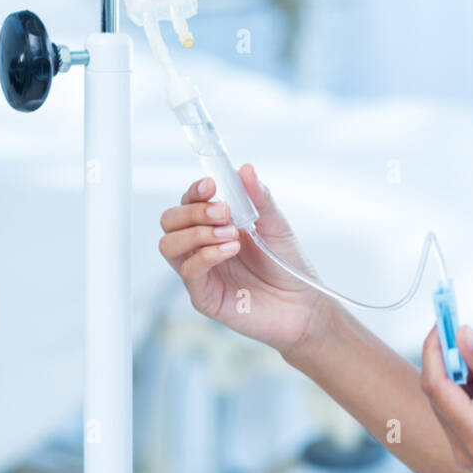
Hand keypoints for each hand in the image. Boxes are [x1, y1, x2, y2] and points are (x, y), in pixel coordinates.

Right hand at [158, 164, 332, 356]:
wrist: (303, 303)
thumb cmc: (287, 264)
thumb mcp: (276, 225)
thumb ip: (259, 198)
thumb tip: (245, 169)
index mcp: (215, 226)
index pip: (187, 203)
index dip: (194, 191)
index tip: (211, 185)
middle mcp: (201, 247)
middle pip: (169, 221)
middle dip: (193, 211)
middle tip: (224, 212)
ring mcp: (200, 272)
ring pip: (169, 245)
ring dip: (196, 232)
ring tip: (230, 234)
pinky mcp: (204, 296)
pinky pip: (188, 271)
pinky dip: (206, 255)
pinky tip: (230, 249)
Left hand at [419, 324, 472, 472]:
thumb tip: (464, 337)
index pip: (436, 387)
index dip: (435, 350)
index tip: (443, 322)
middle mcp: (466, 449)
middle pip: (439, 393)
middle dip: (449, 358)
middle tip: (462, 328)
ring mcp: (470, 450)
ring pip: (450, 399)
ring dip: (464, 373)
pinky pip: (464, 409)